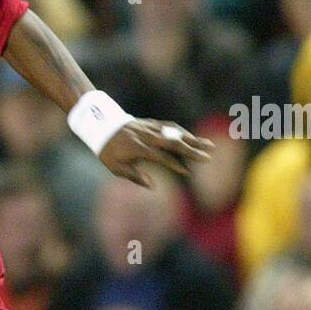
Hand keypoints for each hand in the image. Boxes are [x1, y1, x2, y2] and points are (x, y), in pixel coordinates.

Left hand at [99, 120, 213, 188]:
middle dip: (192, 150)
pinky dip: (182, 132)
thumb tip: (153, 186)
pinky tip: (192, 138)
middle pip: (173, 143)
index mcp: (139, 149)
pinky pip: (170, 127)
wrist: (101, 126)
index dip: (175, 165)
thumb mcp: (116, 167)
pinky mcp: (152, 123)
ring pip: (175, 133)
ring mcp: (151, 129)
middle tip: (207, 156)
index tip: (188, 173)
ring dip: (192, 139)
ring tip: (208, 145)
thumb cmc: (108, 151)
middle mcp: (148, 137)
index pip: (162, 158)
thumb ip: (135, 176)